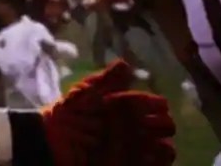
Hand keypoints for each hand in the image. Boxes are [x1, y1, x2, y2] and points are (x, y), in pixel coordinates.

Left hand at [41, 61, 174, 165]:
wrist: (54, 138)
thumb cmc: (70, 110)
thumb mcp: (86, 91)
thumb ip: (106, 79)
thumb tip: (126, 64)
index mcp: (129, 106)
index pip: (158, 104)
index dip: (152, 103)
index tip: (137, 102)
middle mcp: (137, 126)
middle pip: (167, 125)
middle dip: (160, 124)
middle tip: (141, 124)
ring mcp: (136, 146)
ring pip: (166, 147)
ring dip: (161, 144)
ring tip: (144, 140)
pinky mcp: (130, 162)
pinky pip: (156, 164)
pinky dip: (157, 161)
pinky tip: (144, 154)